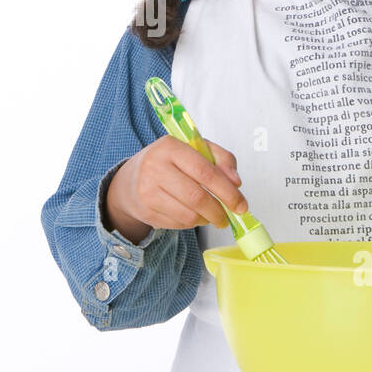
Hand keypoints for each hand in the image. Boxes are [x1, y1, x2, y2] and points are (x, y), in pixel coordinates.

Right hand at [107, 135, 247, 233]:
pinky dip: (192, 223)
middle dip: (219, 212)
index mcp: (170, 147)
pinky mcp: (146, 211)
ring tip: (211, 215)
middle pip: (197, 197)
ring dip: (206, 219)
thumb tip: (236, 182)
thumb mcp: (195, 149)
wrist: (130, 179)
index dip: (227, 191)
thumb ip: (221, 159)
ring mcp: (148, 191)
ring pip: (188, 215)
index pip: (205, 172)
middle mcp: (155, 167)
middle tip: (228, 217)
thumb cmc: (169, 162)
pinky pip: (178, 224)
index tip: (241, 204)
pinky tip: (192, 214)